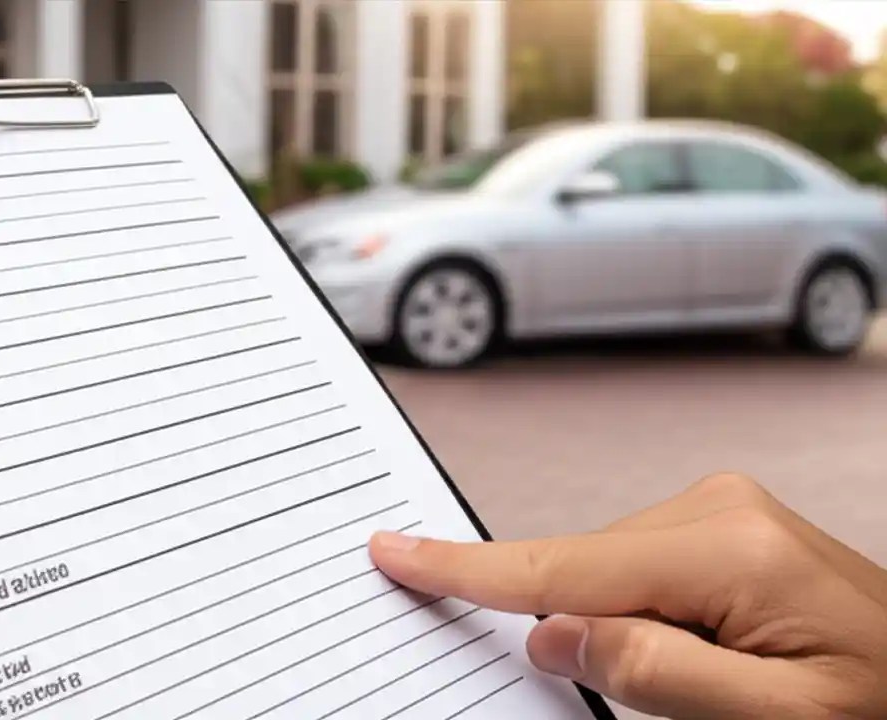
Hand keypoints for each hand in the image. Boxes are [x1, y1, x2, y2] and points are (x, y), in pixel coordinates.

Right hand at [369, 474, 886, 718]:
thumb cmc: (885, 707)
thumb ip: (658, 676)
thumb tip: (550, 635)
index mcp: (730, 548)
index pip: (562, 568)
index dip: (467, 570)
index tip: (395, 551)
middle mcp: (717, 509)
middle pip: (582, 575)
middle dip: (579, 635)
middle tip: (677, 695)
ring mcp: (719, 512)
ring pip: (606, 577)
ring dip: (619, 632)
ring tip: (711, 683)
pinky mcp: (719, 526)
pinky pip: (635, 570)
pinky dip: (634, 615)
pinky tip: (697, 654)